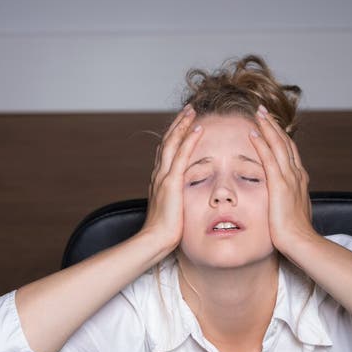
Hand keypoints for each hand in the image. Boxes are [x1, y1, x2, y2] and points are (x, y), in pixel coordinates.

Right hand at [142, 106, 202, 254]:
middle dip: (178, 124)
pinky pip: (181, 155)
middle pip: (167, 142)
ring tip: (192, 111)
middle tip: (188, 110)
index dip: (174, 137)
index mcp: (159, 182)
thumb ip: (175, 204)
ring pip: (172, 143)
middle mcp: (158, 175)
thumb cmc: (163, 235)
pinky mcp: (171, 182)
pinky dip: (189, 139)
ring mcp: (163, 177)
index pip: (165, 153)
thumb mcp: (171, 214)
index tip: (184, 126)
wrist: (154, 241)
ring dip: (183, 125)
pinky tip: (198, 128)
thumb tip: (183, 205)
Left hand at [249, 106, 315, 256]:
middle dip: (274, 125)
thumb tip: (284, 203)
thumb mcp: (293, 213)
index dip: (280, 137)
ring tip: (258, 113)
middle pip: (285, 142)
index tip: (271, 126)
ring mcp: (289, 179)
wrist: (301, 242)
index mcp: (300, 180)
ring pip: (278, 145)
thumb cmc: (295, 234)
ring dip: (267, 127)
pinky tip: (253, 132)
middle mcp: (297, 175)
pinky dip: (261, 143)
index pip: (290, 152)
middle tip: (263, 110)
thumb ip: (288, 202)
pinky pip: (269, 158)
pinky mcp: (280, 185)